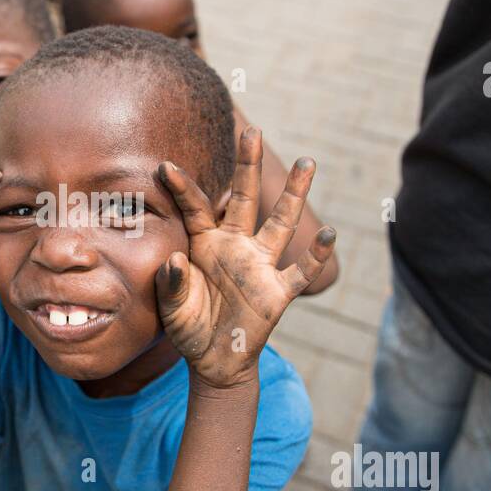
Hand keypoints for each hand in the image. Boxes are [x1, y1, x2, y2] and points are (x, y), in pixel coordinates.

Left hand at [156, 128, 335, 387]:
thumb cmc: (188, 327)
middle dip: (247, 166)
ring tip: (308, 161)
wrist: (213, 360)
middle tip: (251, 131)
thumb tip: (174, 259)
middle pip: (245, 198)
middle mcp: (236, 246)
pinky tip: (327, 234)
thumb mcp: (170, 307)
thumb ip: (170, 283)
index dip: (181, 188)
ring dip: (294, 194)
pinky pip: (300, 271)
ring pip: (280, 223)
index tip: (164, 166)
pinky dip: (315, 255)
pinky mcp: (277, 292)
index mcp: (205, 243)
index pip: (196, 208)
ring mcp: (260, 266)